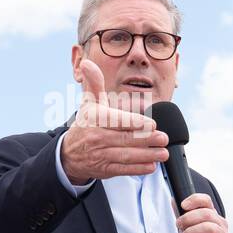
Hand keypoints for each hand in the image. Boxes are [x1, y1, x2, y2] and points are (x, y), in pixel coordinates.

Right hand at [60, 60, 168, 183]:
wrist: (69, 153)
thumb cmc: (86, 124)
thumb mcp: (89, 103)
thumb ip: (94, 84)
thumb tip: (87, 63)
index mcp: (95, 119)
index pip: (116, 121)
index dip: (134, 123)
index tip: (151, 124)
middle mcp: (96, 137)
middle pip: (124, 139)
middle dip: (146, 140)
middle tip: (163, 138)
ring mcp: (100, 155)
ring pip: (126, 156)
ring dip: (147, 155)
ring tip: (163, 153)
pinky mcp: (104, 169)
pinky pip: (123, 169)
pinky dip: (138, 169)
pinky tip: (151, 166)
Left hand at [174, 193, 232, 232]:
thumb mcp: (191, 229)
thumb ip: (184, 216)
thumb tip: (173, 200)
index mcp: (213, 216)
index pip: (206, 200)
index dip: (194, 200)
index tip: (183, 205)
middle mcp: (220, 224)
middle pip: (206, 213)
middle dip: (188, 219)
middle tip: (179, 225)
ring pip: (208, 228)